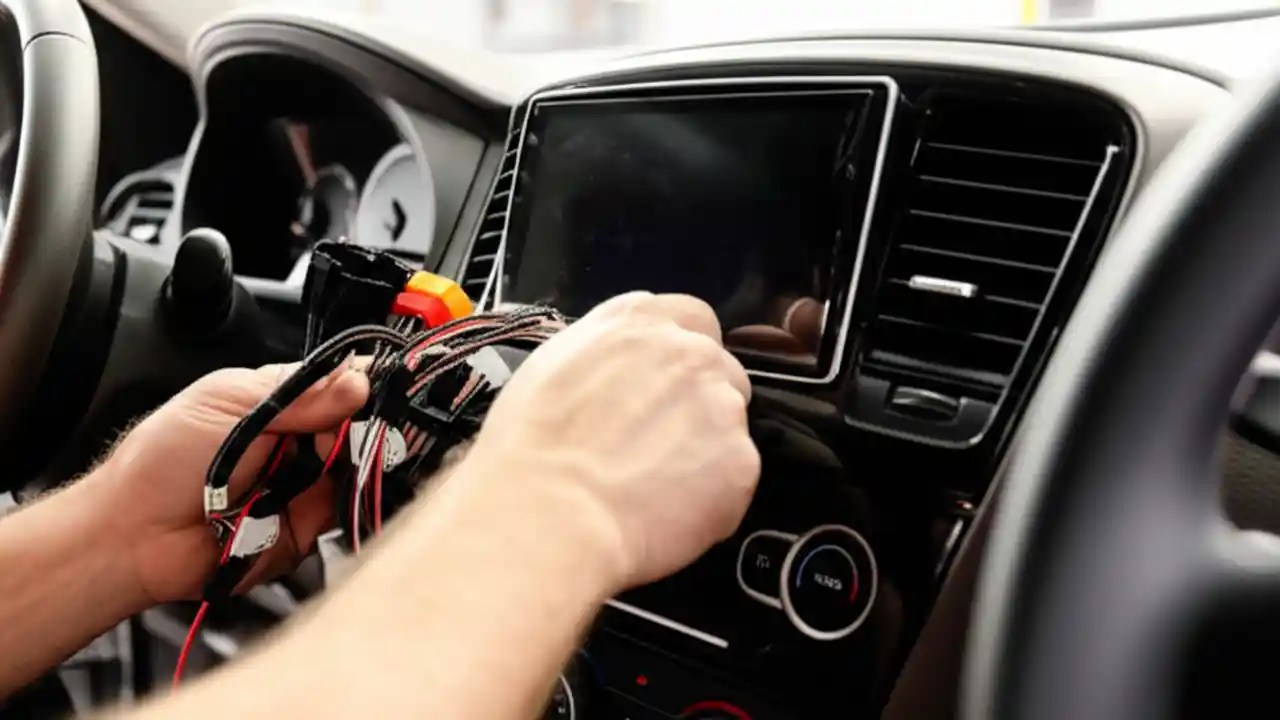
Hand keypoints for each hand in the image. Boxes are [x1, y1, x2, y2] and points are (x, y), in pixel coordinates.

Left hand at [93, 363, 367, 603]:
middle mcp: (301, 443)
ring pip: (360, 471)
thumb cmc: (162, 463)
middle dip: (367, 428)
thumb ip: (297, 396)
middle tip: (351, 431)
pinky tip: (317, 498)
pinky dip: (339, 507)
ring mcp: (307, 486)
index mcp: (282, 402)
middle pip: (363, 429)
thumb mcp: (227, 405)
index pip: (344, 386)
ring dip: (353, 467)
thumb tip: (358, 381)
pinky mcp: (307, 530)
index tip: (384, 388)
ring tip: (322, 466)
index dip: (369, 386)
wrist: (134, 536)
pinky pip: (343, 517)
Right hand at [458, 292, 759, 589]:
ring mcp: (722, 404)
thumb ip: (606, 354)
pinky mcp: (741, 460)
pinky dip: (712, 494)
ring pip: (729, 420)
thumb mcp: (552, 366)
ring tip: (653, 482)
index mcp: (639, 319)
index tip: (664, 385)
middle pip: (718, 367)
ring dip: (705, 445)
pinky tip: (665, 509)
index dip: (679, 354)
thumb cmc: (529, 449)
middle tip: (656, 441)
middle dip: (697, 400)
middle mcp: (689, 350)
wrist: (549, 516)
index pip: (691, 317)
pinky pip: (735, 474)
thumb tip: (623, 371)